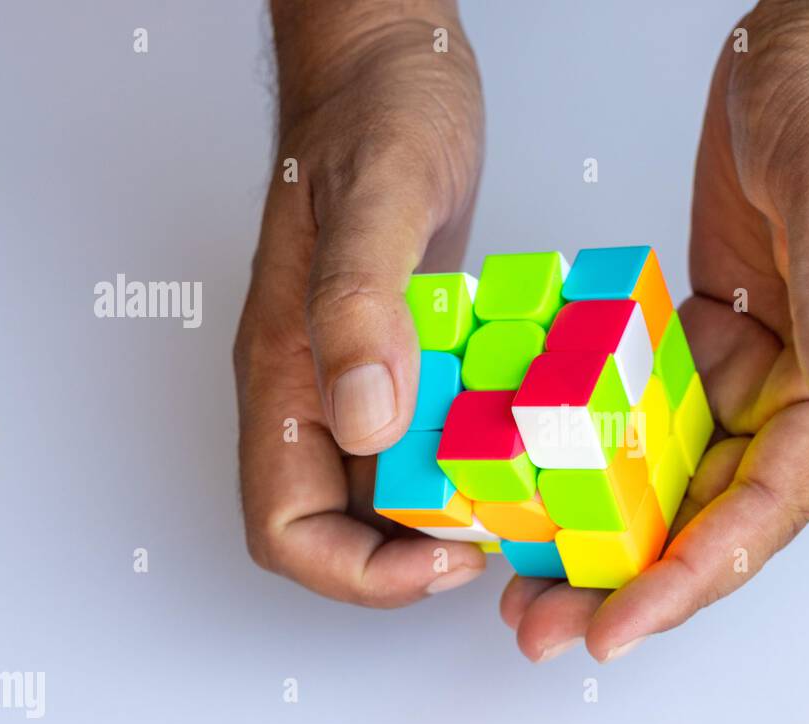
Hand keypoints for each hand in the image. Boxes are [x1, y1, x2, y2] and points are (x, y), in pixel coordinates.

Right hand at [234, 2, 486, 605]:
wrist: (388, 66)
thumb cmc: (373, 111)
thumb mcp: (378, 200)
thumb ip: (360, 308)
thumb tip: (365, 422)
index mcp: (285, 372)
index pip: (287, 530)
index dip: (360, 573)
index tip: (444, 556)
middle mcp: (315, 390)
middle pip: (338, 532)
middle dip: (412, 561)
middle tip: (495, 536)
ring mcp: (356, 376)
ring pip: (385, 496)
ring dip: (446, 520)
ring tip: (520, 504)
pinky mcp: (402, 356)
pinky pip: (425, 443)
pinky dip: (469, 465)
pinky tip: (523, 449)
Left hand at [503, 0, 808, 660]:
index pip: (774, 500)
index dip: (697, 570)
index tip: (622, 622)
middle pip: (722, 515)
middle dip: (640, 582)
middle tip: (551, 630)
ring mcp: (768, 370)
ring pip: (682, 482)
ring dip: (613, 538)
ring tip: (532, 587)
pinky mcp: (721, 341)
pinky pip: (661, 423)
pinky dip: (607, 464)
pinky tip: (551, 495)